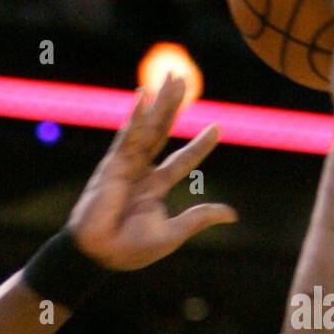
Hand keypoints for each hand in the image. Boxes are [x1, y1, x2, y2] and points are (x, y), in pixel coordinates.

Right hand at [67, 75, 237, 270]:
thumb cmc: (130, 249)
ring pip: (148, 128)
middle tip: (184, 80)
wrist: (100, 254)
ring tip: (173, 79)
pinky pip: (127, 136)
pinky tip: (144, 95)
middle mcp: (140, 173)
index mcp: (154, 189)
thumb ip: (199, 218)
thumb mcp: (173, 233)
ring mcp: (126, 166)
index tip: (217, 128)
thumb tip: (233, 215)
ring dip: (160, 103)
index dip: (199, 146)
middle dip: (173, 107)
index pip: (181, 161)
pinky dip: (135, 116)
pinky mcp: (112, 165)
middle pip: (161, 133)